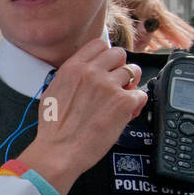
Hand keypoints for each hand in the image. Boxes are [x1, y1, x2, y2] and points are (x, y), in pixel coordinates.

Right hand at [17, 39, 147, 194]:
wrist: (60, 150)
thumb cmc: (53, 128)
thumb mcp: (52, 92)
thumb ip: (69, 77)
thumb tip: (82, 74)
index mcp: (73, 68)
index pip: (99, 44)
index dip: (106, 55)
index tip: (107, 65)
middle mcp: (92, 72)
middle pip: (119, 53)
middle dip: (120, 67)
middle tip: (116, 82)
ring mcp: (109, 86)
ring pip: (133, 71)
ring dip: (130, 84)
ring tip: (122, 98)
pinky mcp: (123, 102)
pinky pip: (140, 94)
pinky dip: (136, 104)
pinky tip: (125, 113)